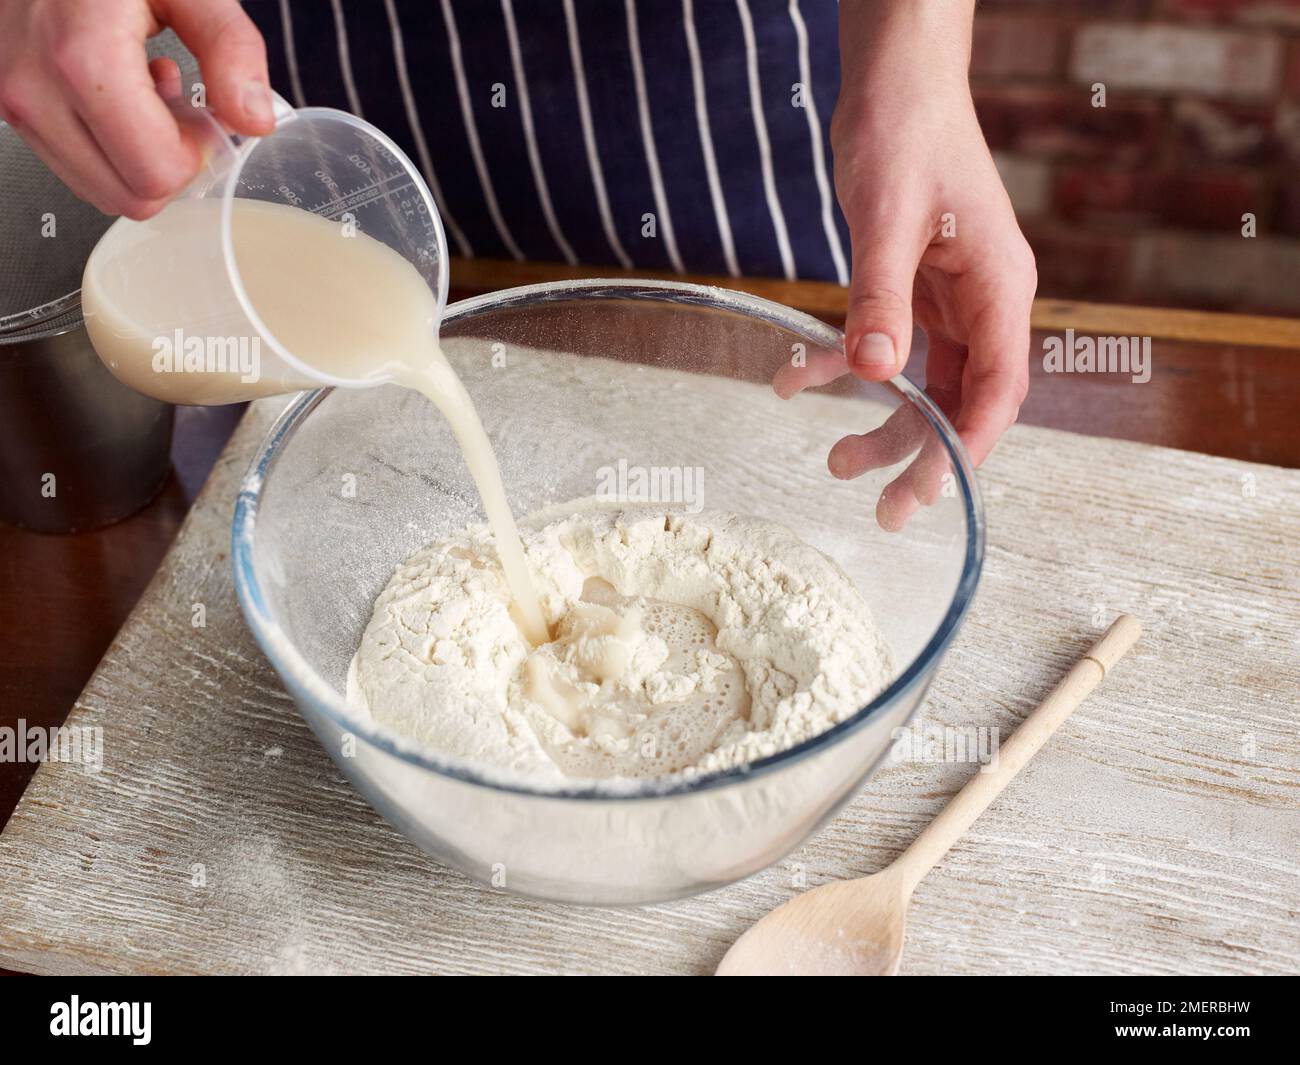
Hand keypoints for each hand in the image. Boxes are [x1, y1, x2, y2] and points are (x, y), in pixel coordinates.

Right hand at [0, 0, 272, 218]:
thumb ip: (232, 49)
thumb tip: (255, 120)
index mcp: (81, 58)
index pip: (155, 174)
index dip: (197, 156)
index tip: (207, 115)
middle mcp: (34, 88)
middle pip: (128, 197)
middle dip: (170, 165)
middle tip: (184, 109)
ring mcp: (14, 99)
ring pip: (100, 190)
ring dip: (138, 157)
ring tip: (150, 93)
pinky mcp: (8, 103)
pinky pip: (73, 163)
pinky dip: (108, 144)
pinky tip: (121, 94)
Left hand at [777, 1, 1036, 529]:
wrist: (894, 82)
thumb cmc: (906, 133)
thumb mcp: (887, 217)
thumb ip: (881, 297)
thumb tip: (877, 373)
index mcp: (999, 289)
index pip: (998, 391)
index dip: (968, 449)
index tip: (931, 493)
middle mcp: (982, 304)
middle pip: (963, 402)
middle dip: (923, 457)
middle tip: (885, 512)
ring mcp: (950, 301)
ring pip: (924, 385)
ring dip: (881, 422)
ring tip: (832, 457)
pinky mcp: (913, 291)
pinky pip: (884, 346)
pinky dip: (842, 366)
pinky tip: (793, 380)